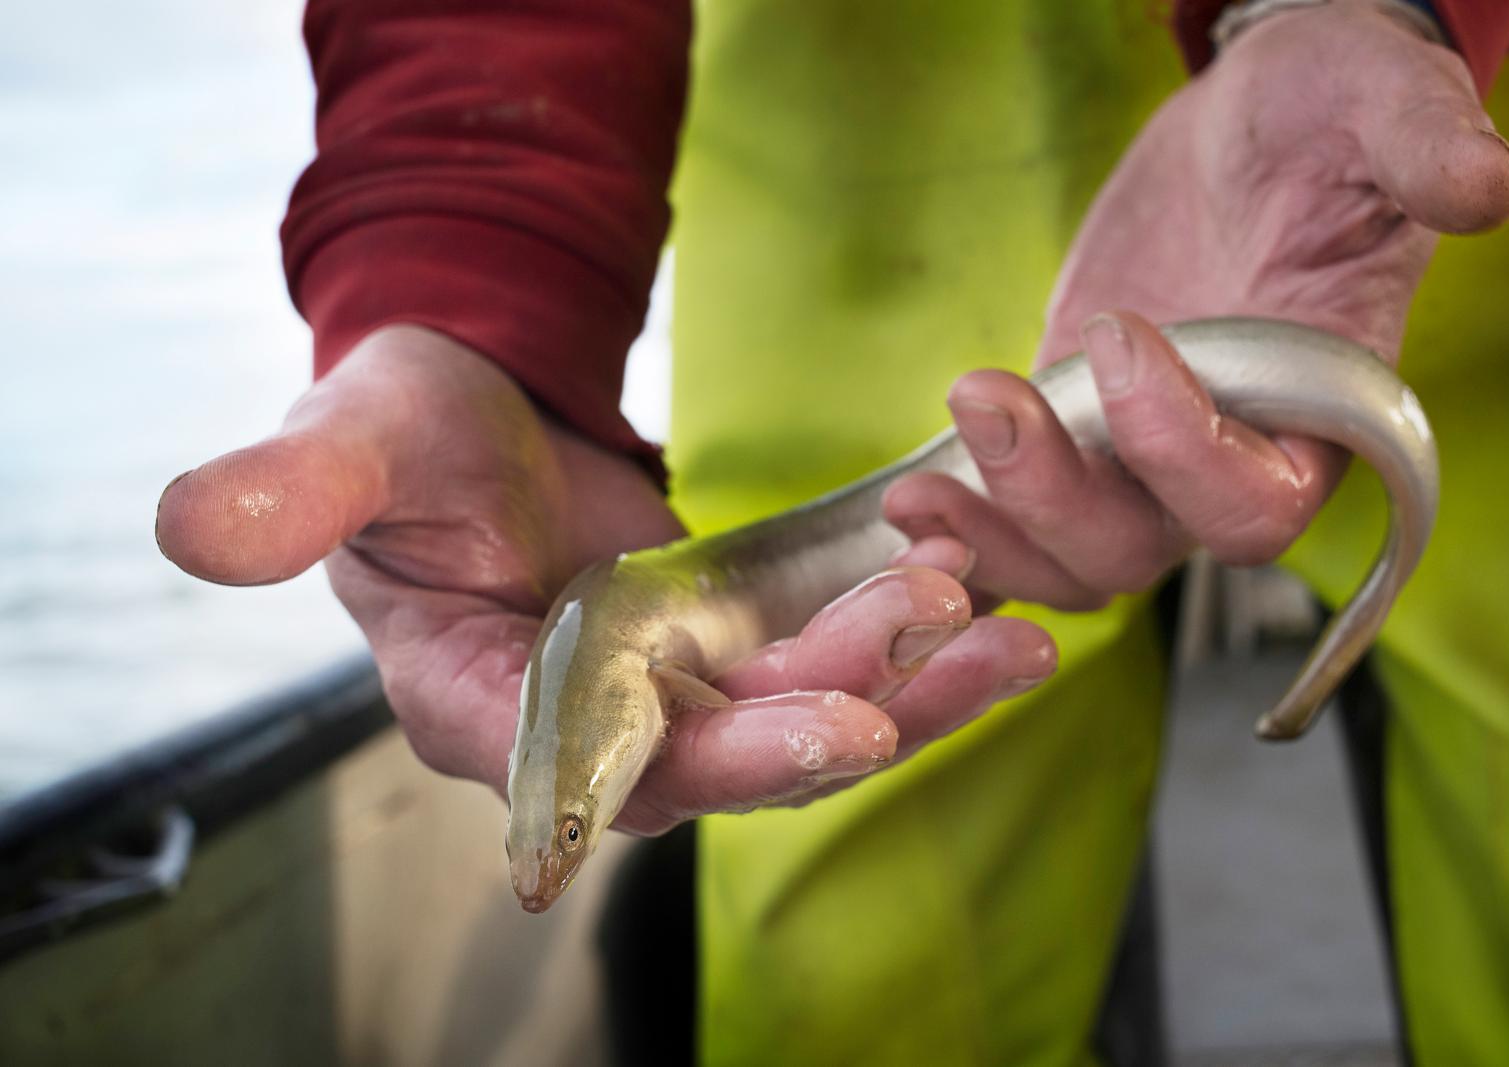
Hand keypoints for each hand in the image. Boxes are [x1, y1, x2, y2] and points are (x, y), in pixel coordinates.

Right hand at [157, 326, 1054, 829]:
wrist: (480, 419)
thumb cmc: (403, 433)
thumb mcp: (353, 440)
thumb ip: (297, 491)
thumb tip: (196, 526)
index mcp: (474, 701)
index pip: (580, 760)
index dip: (695, 758)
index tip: (817, 726)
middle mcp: (582, 728)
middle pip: (716, 758)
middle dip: (829, 715)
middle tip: (937, 648)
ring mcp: (665, 700)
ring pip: (793, 724)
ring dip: (906, 690)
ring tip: (1011, 635)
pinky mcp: (730, 659)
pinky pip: (829, 673)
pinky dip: (913, 656)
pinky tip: (1007, 622)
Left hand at [884, 0, 1508, 606]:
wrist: (1254, 125)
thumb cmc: (1332, 116)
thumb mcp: (1380, 106)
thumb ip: (1425, 152)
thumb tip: (1492, 189)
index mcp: (1318, 414)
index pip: (1254, 501)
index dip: (1181, 449)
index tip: (1121, 338)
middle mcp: (1229, 458)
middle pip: (1142, 550)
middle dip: (1053, 497)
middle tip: (989, 395)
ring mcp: (1142, 459)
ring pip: (1071, 559)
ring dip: (994, 534)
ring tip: (920, 490)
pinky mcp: (1075, 436)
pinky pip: (1021, 522)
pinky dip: (969, 532)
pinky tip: (910, 505)